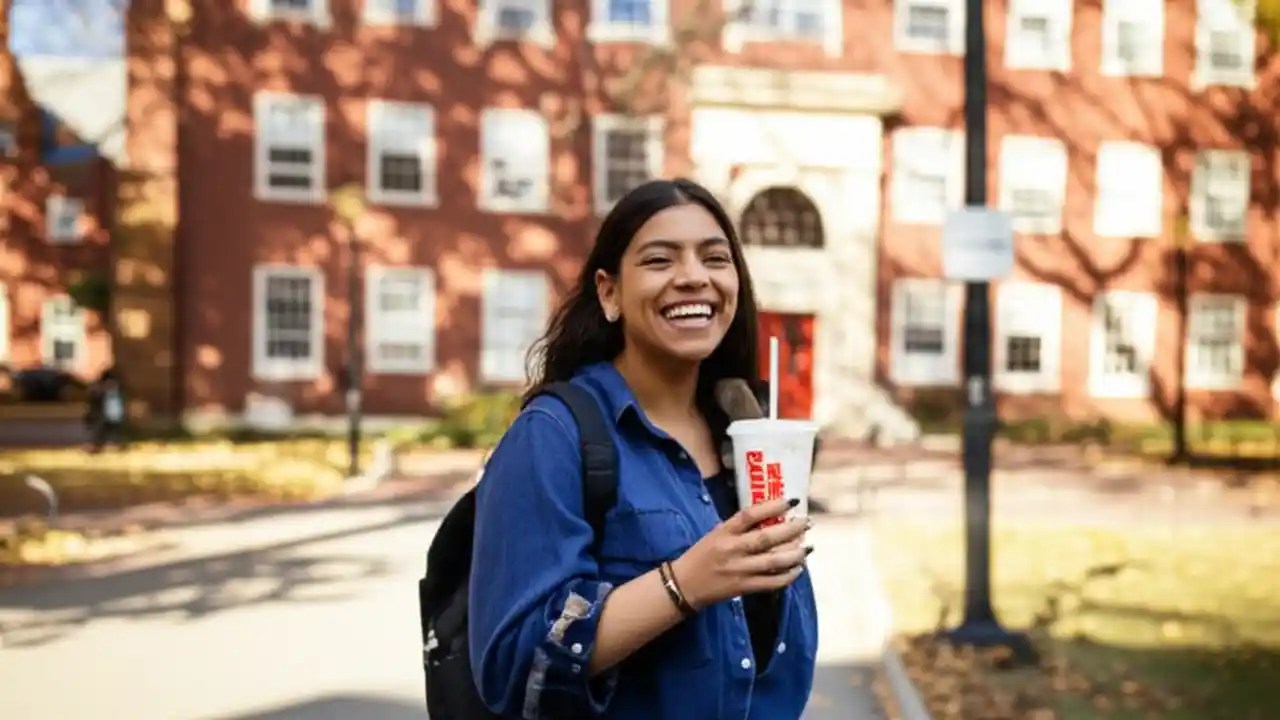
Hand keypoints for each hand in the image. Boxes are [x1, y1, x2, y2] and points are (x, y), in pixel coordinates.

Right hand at [669, 497, 810, 609]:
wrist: (684, 585)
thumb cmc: (701, 555)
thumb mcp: (716, 534)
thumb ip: (739, 528)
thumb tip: (772, 519)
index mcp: (724, 531)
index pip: (750, 515)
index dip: (772, 506)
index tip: (791, 501)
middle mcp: (733, 549)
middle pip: (767, 538)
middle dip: (791, 529)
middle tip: (807, 523)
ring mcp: (739, 570)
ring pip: (773, 561)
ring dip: (795, 554)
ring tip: (807, 547)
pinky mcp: (743, 587)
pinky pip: (771, 582)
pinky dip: (788, 576)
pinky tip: (798, 569)